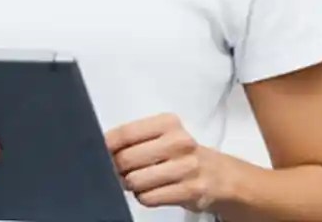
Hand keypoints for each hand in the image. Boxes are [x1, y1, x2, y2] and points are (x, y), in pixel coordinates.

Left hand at [105, 113, 228, 213]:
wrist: (222, 176)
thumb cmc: (182, 153)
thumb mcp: (163, 135)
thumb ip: (134, 138)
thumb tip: (100, 148)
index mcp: (168, 123)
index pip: (125, 133)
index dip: (106, 146)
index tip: (98, 152)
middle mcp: (179, 142)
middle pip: (126, 159)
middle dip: (117, 168)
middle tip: (121, 171)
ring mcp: (186, 167)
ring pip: (135, 181)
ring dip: (131, 184)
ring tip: (140, 180)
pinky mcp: (191, 191)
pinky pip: (149, 198)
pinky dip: (144, 197)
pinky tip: (153, 190)